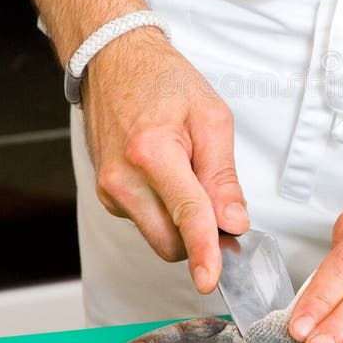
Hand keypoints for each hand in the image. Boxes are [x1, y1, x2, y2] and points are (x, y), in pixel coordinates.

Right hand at [82, 26, 248, 292]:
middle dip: (200, 237)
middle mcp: (123, 178)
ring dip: (182, 223)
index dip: (205, 252)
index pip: (187, 215)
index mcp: (152, 153)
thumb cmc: (162, 81)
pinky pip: (146, 221)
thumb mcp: (211, 118)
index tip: (212, 280)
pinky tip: (169, 176)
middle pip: (170, 242)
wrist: (115, 62)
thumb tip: (234, 222)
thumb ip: (223, 176)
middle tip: (221, 204)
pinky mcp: (107, 196)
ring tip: (189, 175)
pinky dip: (165, 211)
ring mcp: (110, 190)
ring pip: (158, 236)